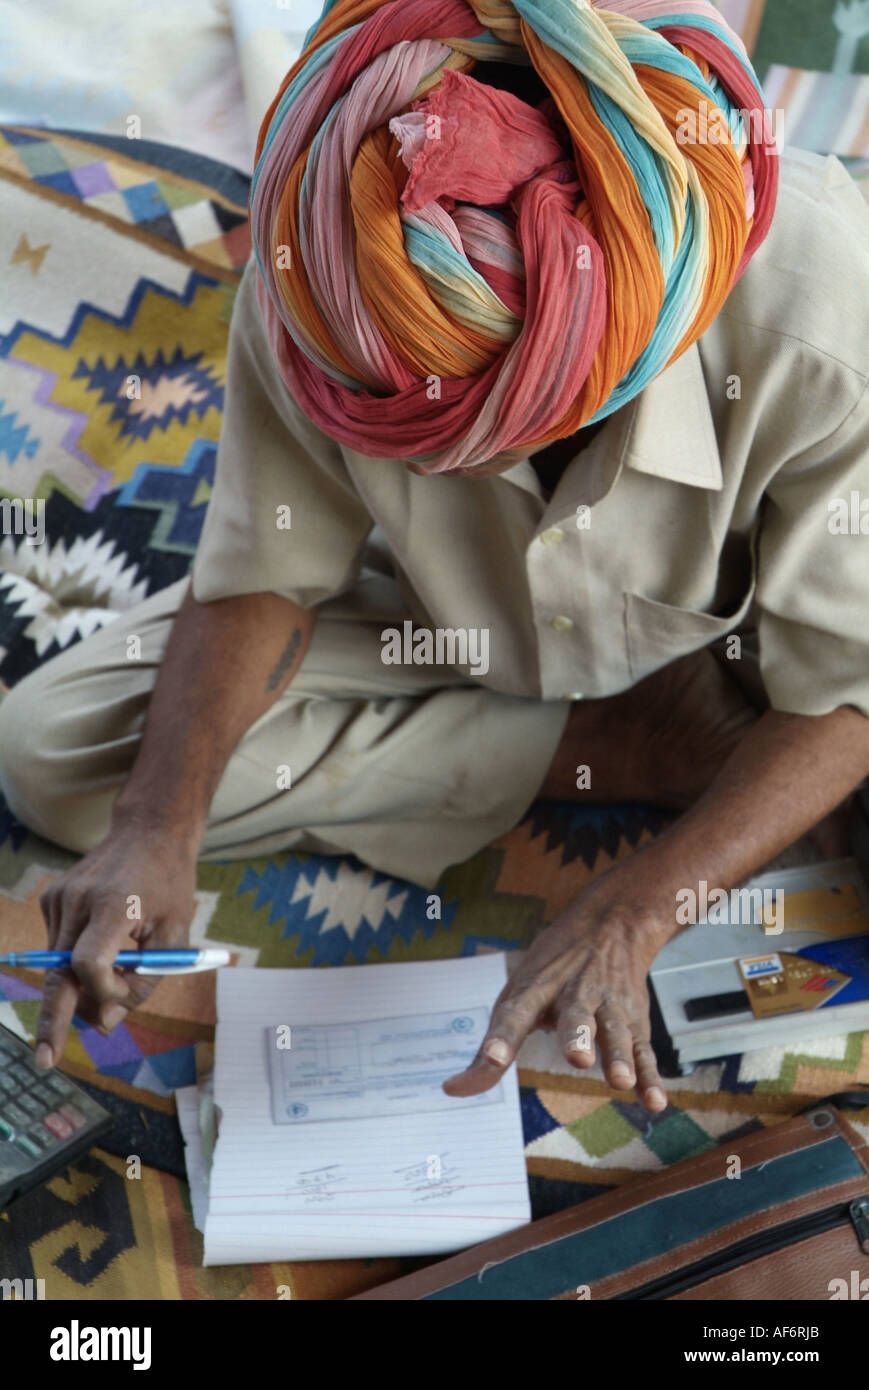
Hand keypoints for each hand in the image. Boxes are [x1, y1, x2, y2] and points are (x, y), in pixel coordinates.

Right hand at [35, 821, 197, 1067]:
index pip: (89, 964)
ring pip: (59, 965)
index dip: (104, 992)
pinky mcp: (50, 898)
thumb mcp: (175, 933)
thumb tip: (107, 1023)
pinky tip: (107, 939)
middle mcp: (78, 900)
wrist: (149, 831)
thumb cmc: (168, 884)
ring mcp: (59, 898)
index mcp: (115, 905)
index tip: (123, 1000)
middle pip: (59, 973)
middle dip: (54, 1020)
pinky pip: (59, 947)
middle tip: (46, 1060)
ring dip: (83, 984)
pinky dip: (78, 960)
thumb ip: (146, 981)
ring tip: (120, 970)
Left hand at [443, 867, 674, 1111]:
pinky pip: (643, 1051)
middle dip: (576, 1036)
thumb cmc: (553, 970)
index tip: (492, 1058)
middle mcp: (575, 994)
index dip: (503, 1038)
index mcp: (537, 987)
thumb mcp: (519, 993)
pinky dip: (650, 1077)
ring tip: (620, 1080)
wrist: (612, 924)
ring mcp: (609, 1007)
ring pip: (615, 1031)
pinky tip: (653, 1103)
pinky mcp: (634, 1022)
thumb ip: (492, 1045)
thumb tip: (454, 1089)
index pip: (516, 1012)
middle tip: (576, 1057)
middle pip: (575, 1015)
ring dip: (618, 1056)